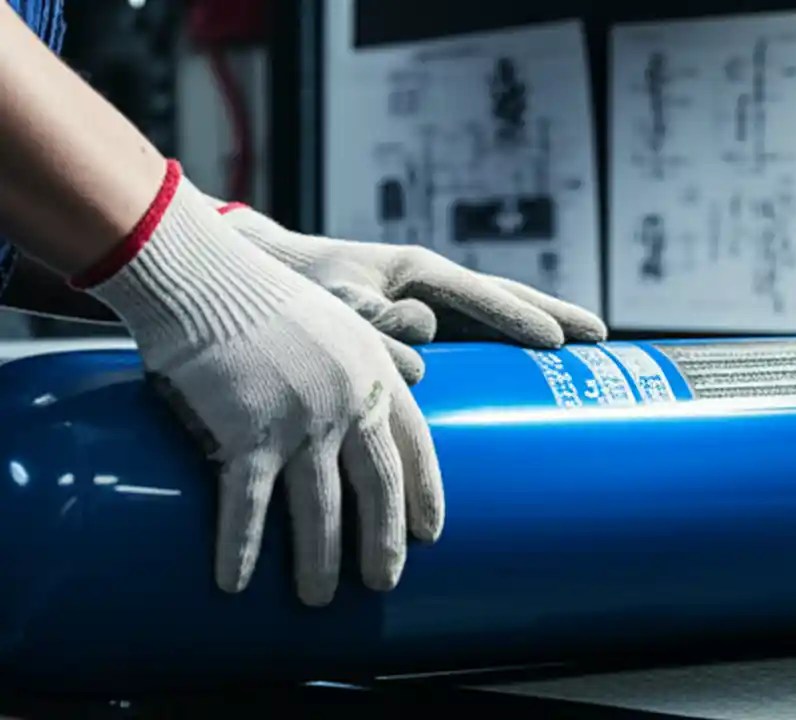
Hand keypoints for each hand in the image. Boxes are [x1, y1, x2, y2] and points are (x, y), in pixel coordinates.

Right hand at [76, 163, 441, 605]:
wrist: (206, 276)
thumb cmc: (267, 295)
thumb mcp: (340, 319)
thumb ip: (372, 356)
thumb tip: (411, 383)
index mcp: (374, 374)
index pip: (415, 446)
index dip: (424, 493)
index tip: (430, 533)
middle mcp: (346, 402)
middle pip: (376, 487)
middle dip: (384, 542)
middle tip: (384, 583)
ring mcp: (300, 419)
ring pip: (320, 507)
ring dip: (321, 560)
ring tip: (320, 599)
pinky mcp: (246, 430)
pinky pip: (249, 505)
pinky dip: (243, 547)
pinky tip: (236, 583)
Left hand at [211, 200, 605, 353]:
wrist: (261, 288)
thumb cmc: (296, 289)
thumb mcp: (332, 299)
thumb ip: (372, 320)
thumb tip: (424, 343)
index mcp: (418, 271)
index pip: (483, 295)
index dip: (521, 318)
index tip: (559, 340)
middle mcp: (433, 290)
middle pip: (506, 300)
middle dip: (554, 317)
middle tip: (601, 338)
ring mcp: (431, 311)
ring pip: (496, 323)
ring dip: (536, 338)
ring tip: (583, 357)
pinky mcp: (420, 337)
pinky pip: (471, 349)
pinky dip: (502, 361)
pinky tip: (523, 388)